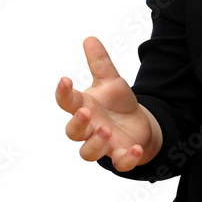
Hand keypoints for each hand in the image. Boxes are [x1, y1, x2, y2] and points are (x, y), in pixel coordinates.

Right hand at [56, 37, 160, 170]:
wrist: (138, 124)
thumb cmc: (117, 104)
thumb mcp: (110, 80)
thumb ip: (100, 62)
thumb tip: (90, 38)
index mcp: (83, 107)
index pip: (66, 101)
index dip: (63, 92)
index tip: (65, 79)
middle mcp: (89, 128)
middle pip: (72, 131)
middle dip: (77, 123)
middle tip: (86, 111)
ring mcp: (103, 144)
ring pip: (88, 152)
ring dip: (95, 143)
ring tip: (106, 130)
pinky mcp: (119, 155)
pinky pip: (119, 163)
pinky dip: (126, 159)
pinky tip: (135, 148)